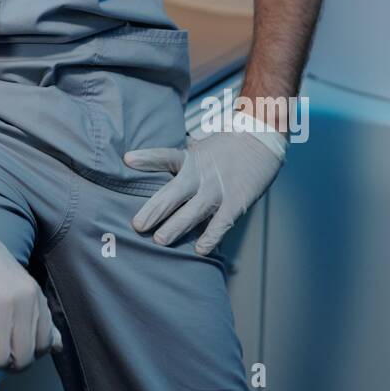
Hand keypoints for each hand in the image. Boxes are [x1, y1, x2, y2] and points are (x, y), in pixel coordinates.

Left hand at [123, 127, 286, 254]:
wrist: (261, 140)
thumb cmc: (226, 148)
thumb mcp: (199, 148)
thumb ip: (180, 161)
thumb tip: (147, 165)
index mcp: (190, 159)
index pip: (165, 156)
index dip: (147, 158)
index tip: (128, 160)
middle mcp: (201, 174)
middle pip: (173, 192)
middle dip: (155, 210)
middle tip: (138, 225)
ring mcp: (218, 189)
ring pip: (193, 211)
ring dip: (176, 226)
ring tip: (159, 240)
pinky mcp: (237, 201)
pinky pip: (221, 223)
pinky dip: (211, 236)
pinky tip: (199, 250)